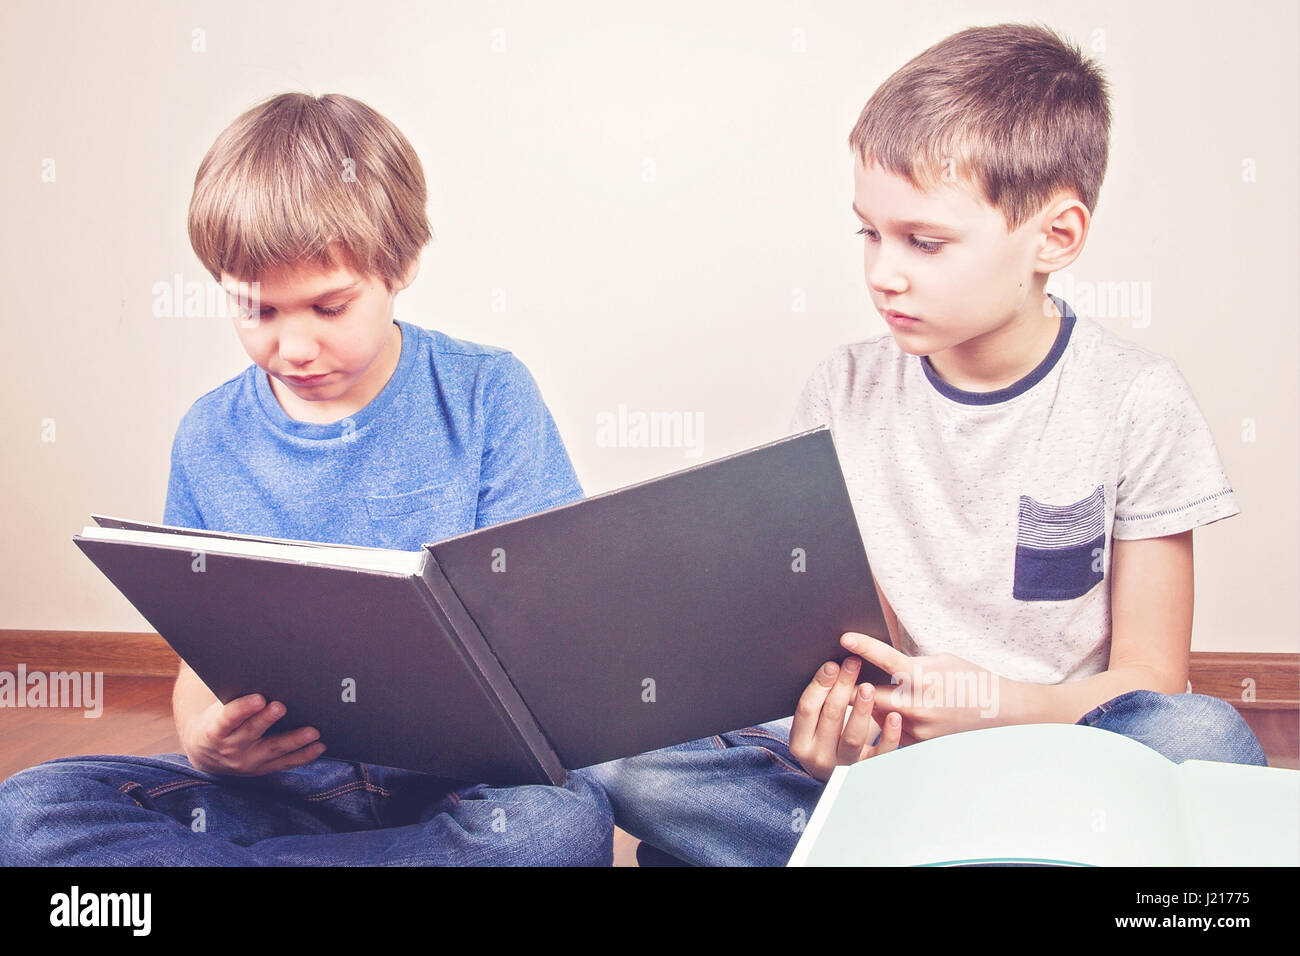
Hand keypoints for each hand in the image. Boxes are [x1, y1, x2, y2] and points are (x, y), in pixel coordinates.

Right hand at [180, 693, 324, 775]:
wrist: (208, 754)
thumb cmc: (221, 720)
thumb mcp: (219, 709)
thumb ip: (238, 698)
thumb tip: (267, 676)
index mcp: (216, 730)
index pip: (228, 718)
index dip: (242, 709)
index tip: (258, 698)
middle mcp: (231, 748)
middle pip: (252, 733)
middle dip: (267, 720)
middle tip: (282, 706)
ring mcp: (248, 761)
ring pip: (273, 750)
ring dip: (294, 741)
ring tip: (313, 732)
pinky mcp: (263, 769)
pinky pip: (285, 763)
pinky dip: (303, 755)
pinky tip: (319, 746)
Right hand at [789, 655, 904, 781]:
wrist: (836, 769)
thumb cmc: (824, 735)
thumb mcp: (812, 724)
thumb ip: (817, 702)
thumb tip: (831, 665)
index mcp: (800, 742)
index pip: (807, 708)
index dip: (819, 685)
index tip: (832, 664)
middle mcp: (818, 757)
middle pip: (830, 717)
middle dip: (842, 688)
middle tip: (853, 664)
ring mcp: (842, 765)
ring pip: (853, 736)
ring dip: (861, 709)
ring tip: (869, 687)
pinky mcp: (867, 768)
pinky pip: (879, 753)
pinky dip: (888, 735)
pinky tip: (894, 716)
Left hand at [841, 632, 1014, 741]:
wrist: (998, 710)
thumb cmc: (968, 679)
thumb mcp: (939, 660)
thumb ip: (908, 662)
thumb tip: (878, 658)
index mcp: (924, 678)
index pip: (887, 659)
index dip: (864, 646)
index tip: (845, 638)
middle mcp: (918, 705)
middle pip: (868, 696)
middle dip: (852, 686)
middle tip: (840, 675)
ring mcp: (917, 727)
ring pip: (876, 714)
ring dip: (870, 703)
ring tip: (869, 691)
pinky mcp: (918, 742)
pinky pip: (890, 729)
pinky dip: (886, 719)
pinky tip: (892, 710)